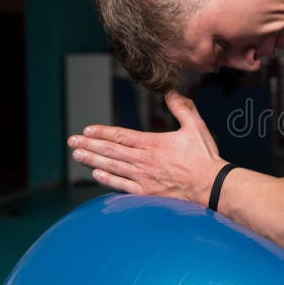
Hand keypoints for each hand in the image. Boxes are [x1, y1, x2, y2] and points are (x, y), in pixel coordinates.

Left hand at [67, 90, 228, 205]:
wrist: (211, 186)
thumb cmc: (204, 158)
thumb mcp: (195, 127)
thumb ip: (182, 108)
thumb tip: (171, 91)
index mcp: (153, 144)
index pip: (121, 136)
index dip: (102, 133)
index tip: (87, 130)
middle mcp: (143, 161)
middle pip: (110, 151)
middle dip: (89, 145)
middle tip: (72, 142)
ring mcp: (143, 178)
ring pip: (112, 167)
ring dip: (92, 161)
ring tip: (77, 155)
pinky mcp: (147, 193)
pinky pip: (121, 186)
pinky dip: (107, 180)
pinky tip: (96, 175)